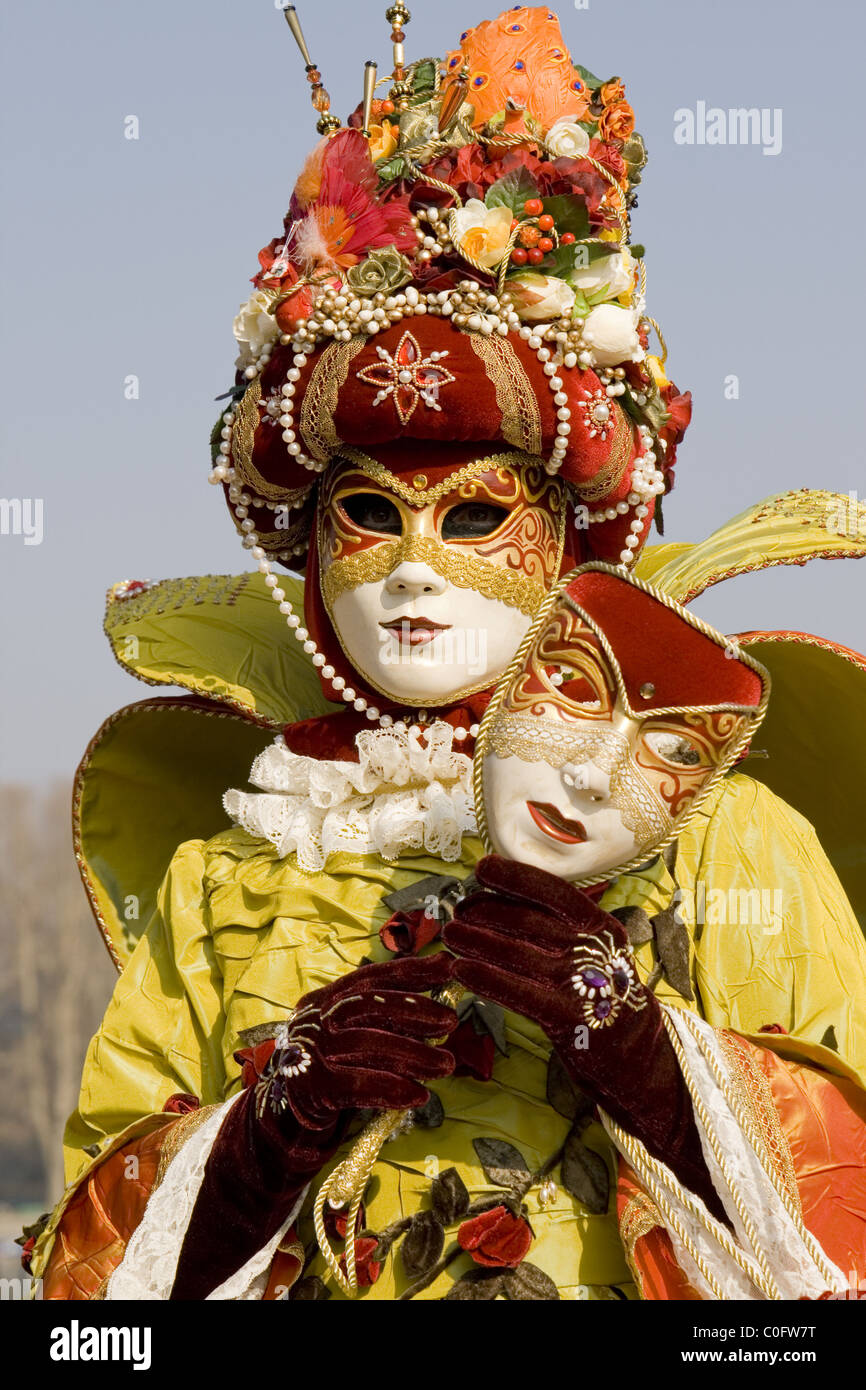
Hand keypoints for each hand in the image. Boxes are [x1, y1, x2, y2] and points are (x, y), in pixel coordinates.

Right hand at [171, 953, 456, 1298]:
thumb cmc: (328, 1069)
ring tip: (446, 1065)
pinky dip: (391, 1089)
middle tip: (451, 1022)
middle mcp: (316, 1018)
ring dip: (413, 1054)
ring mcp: (310, 1051)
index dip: (411, 970)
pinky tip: (418, 1096)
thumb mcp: (347, 1034)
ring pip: (367, 1044)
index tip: (448, 966)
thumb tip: (438, 1006)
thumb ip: (380, 1018)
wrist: (278, 1116)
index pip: (372, 976)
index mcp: (327, 998)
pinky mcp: (310, 1087)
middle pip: (369, 1005)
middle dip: (414, 1010)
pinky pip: (356, 1086)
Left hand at [443, 856, 725, 1222]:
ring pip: (516, 952)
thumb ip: (562, 932)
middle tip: (458, 910)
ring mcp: (581, 983)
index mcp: (601, 926)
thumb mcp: (598, 955)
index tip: (482, 869)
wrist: (642, 1058)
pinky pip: (517, 991)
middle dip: (484, 910)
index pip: (553, 890)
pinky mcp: (569, 1017)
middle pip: (527, 919)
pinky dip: (484, 978)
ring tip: (450, 935)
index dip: (514, 877)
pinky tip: (460, 970)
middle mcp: (592, 949)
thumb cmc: (608, 1001)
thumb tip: (505, 904)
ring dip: (475, 940)